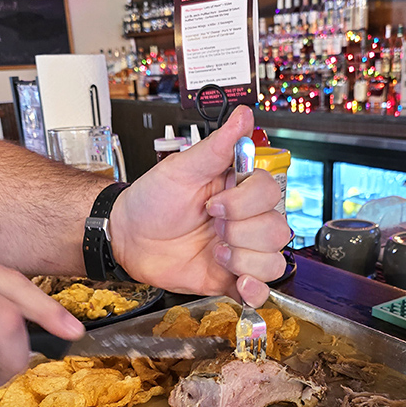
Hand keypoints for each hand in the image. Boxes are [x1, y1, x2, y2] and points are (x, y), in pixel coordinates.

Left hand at [111, 106, 290, 307]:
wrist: (128, 237)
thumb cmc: (151, 200)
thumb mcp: (182, 169)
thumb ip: (217, 146)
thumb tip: (243, 115)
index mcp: (238, 190)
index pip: (269, 194)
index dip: (245, 203)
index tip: (214, 204)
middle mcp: (245, 221)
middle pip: (278, 230)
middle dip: (241, 232)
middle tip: (212, 228)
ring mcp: (240, 251)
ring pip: (273, 261)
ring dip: (244, 260)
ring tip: (216, 253)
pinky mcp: (230, 279)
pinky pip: (260, 292)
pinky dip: (254, 291)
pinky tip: (238, 282)